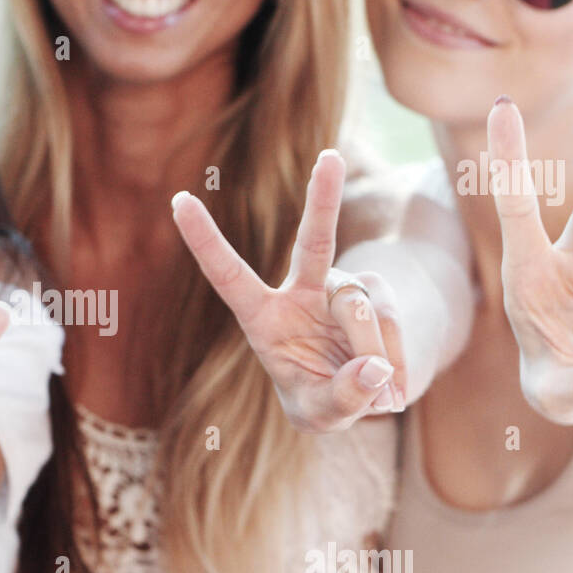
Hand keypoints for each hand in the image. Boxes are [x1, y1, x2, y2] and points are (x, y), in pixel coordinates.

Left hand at [171, 150, 405, 433]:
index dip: (205, 240)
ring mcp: (346, 287)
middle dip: (324, 199)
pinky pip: (390, 322)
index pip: (229, 275)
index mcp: (264, 317)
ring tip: (375, 393)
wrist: (370, 393)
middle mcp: (304, 291)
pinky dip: (395, 360)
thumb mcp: (322, 414)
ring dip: (369, 353)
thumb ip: (341, 398)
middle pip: (315, 243)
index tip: (178, 199)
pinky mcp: (381, 293)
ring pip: (362, 309)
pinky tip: (391, 384)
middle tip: (331, 158)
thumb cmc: (324, 398)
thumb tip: (374, 370)